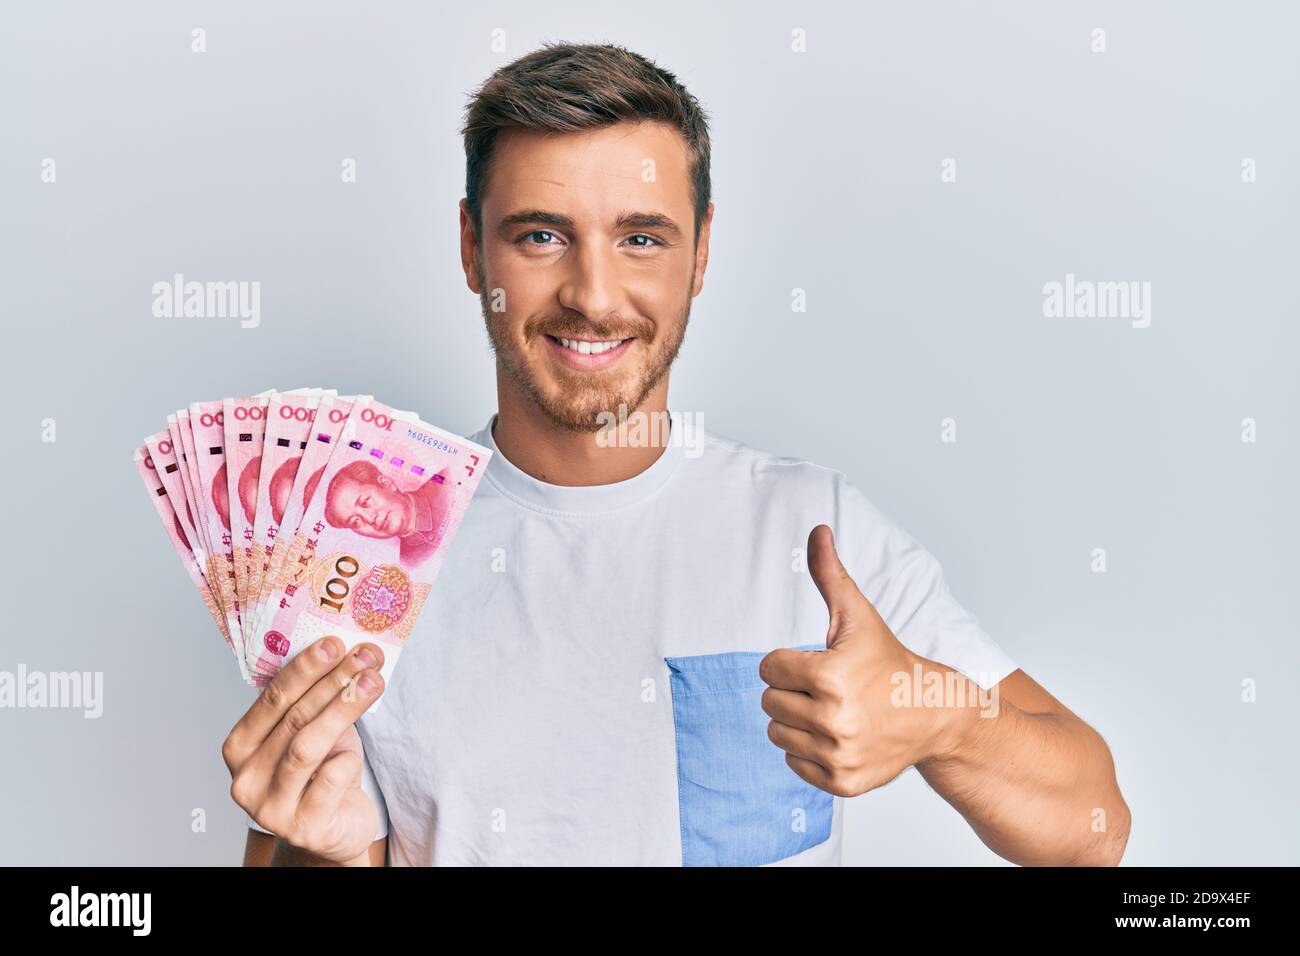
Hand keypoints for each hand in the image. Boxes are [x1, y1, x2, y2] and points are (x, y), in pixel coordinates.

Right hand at [223, 636, 385, 863]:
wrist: (334, 830)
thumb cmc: (322, 772)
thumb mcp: (310, 732)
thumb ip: (312, 701)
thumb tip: (346, 651)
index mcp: (240, 746)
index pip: (272, 699)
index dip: (304, 668)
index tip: (334, 643)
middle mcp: (246, 778)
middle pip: (293, 718)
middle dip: (333, 682)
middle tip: (364, 657)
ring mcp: (271, 807)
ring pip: (307, 746)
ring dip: (344, 708)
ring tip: (372, 682)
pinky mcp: (303, 827)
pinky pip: (330, 779)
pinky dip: (347, 758)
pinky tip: (354, 753)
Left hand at [759, 525, 977, 796]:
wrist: (932, 714)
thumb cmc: (888, 661)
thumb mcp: (858, 616)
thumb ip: (830, 575)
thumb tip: (817, 530)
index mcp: (831, 676)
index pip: (769, 667)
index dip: (789, 661)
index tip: (818, 662)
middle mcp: (834, 720)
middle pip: (769, 700)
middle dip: (791, 689)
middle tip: (826, 687)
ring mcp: (838, 754)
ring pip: (777, 732)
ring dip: (795, 720)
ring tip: (830, 710)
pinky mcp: (842, 782)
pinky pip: (793, 763)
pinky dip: (807, 749)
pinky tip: (836, 735)